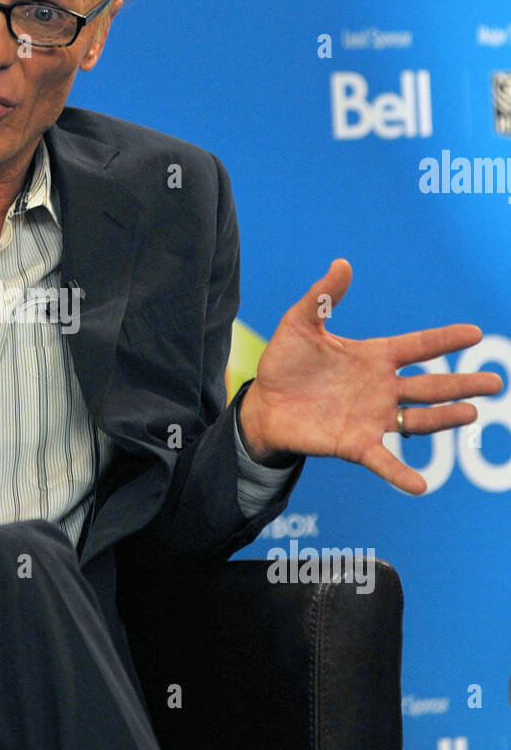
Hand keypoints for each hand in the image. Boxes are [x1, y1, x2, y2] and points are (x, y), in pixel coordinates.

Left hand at [237, 258, 503, 494]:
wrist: (262, 404)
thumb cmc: (284, 363)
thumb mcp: (300, 324)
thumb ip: (322, 297)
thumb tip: (342, 263)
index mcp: (373, 357)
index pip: (418, 347)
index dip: (444, 340)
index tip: (475, 333)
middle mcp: (381, 388)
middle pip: (430, 385)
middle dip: (461, 384)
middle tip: (495, 382)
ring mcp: (371, 418)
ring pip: (417, 420)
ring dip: (444, 419)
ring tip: (471, 414)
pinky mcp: (354, 444)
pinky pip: (383, 460)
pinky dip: (400, 473)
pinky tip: (420, 486)